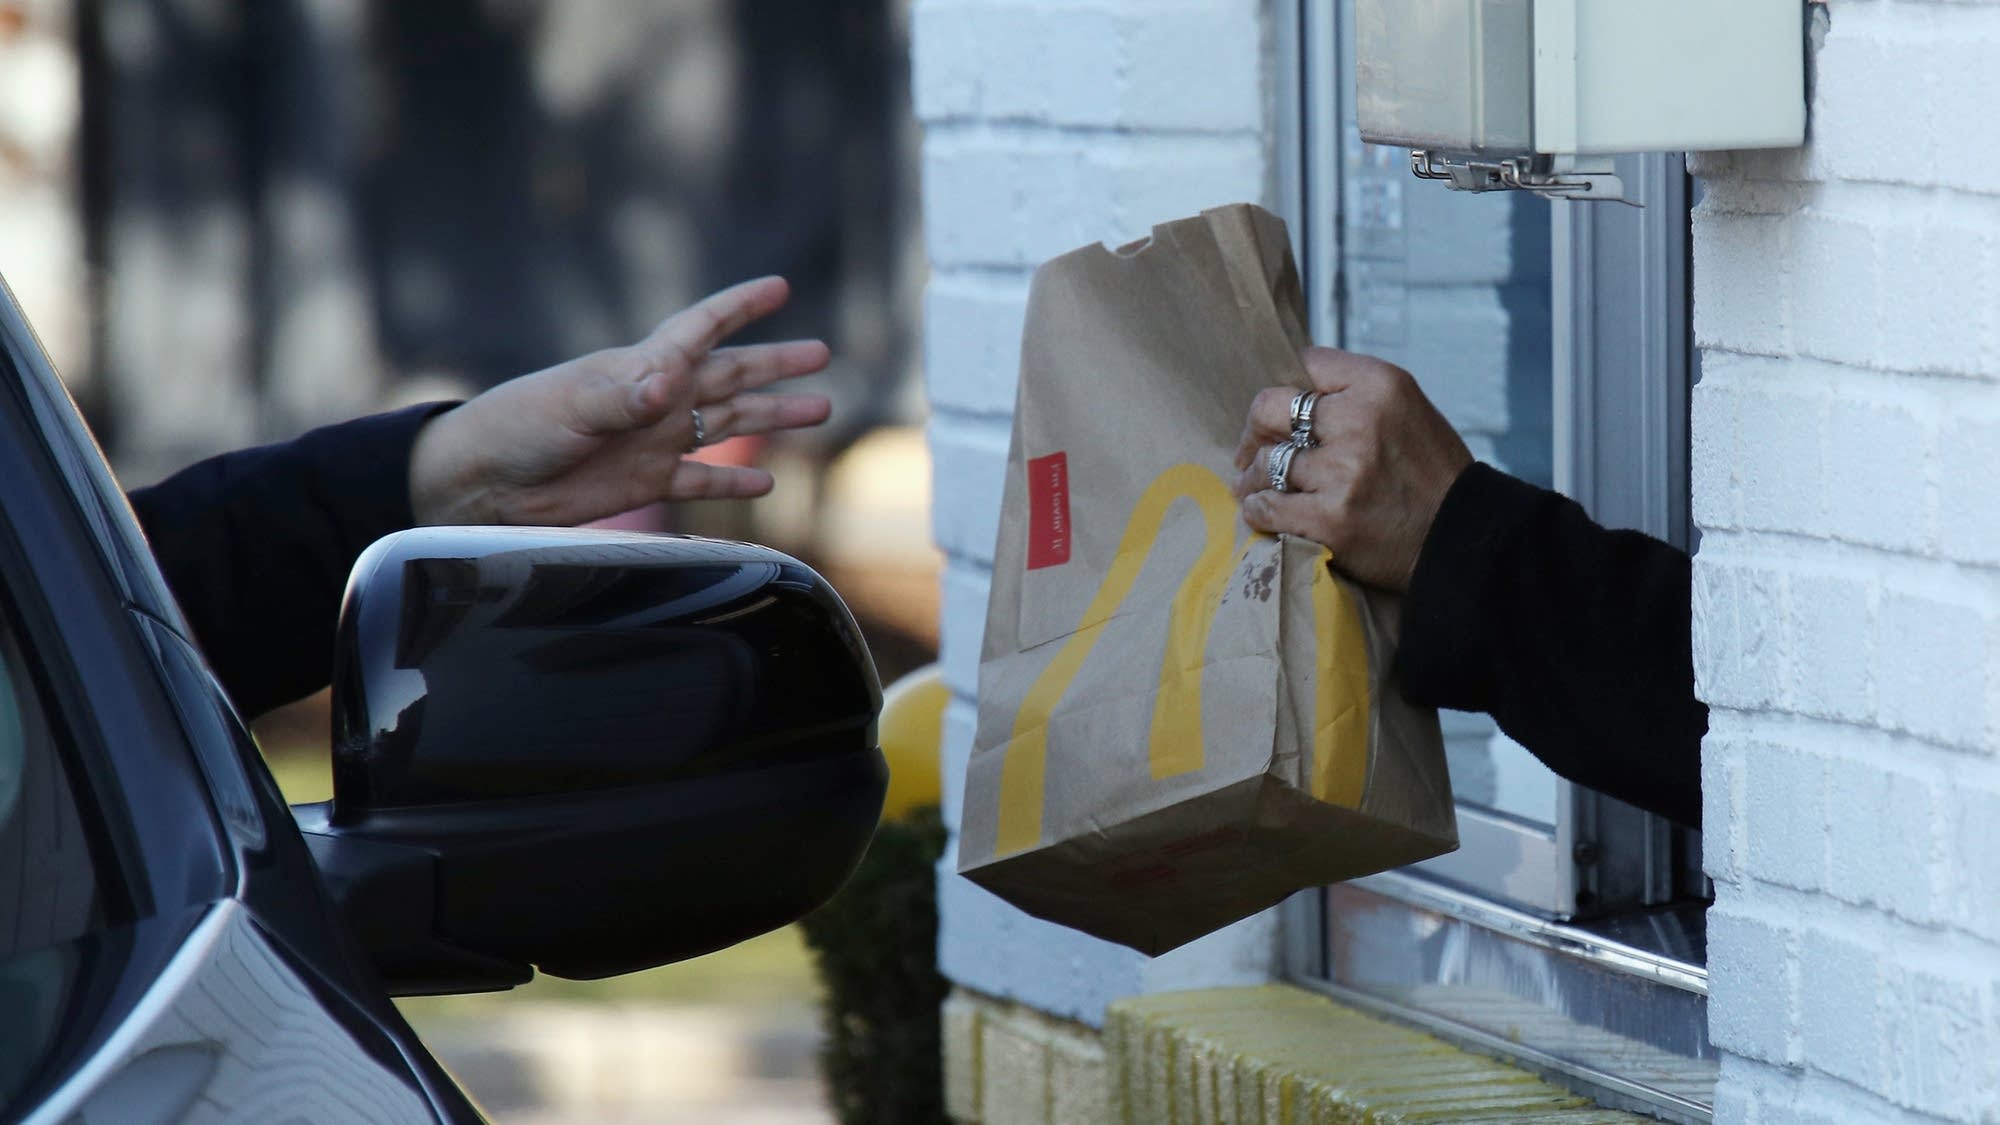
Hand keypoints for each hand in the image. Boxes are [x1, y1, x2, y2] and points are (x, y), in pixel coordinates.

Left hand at [408, 276, 832, 526]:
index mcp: (643, 366)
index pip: (703, 328)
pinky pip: (703, 479)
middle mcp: (657, 398)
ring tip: (818, 410)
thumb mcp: (571, 407)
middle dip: (776, 365)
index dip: (741, 307)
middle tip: (822, 353)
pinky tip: (766, 483)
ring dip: (771, 417)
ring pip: (729, 423)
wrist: (482, 483)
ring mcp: (655, 440)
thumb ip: (623, 398)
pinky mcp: (645, 482)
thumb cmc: (518, 428)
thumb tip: (668, 388)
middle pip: (731, 374)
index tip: (779, 287)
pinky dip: (733, 480)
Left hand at [1232, 347, 1470, 592]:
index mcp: (1380, 385)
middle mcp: (1359, 422)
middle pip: (1269, 408)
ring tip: (1253, 484)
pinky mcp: (1330, 519)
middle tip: (1251, 448)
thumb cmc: (1430, 473)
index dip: (1289, 386)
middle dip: (1255, 429)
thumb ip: (1356, 393)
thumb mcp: (1407, 409)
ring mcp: (1343, 472)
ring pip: (1268, 463)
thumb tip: (1294, 389)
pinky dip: (1259, 510)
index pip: (1308, 363)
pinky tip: (1262, 510)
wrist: (1463, 536)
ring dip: (1254, 476)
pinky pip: (1268, 508)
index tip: (1281, 410)